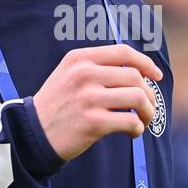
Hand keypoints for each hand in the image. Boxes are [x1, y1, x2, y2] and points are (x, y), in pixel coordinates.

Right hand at [32, 44, 162, 161]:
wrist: (32, 134)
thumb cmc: (57, 105)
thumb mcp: (68, 74)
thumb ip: (97, 66)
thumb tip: (138, 69)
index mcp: (79, 59)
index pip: (123, 52)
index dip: (145, 63)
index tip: (156, 76)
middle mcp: (84, 75)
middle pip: (135, 77)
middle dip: (149, 93)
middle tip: (148, 107)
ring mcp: (89, 98)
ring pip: (138, 98)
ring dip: (148, 111)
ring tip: (143, 121)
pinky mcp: (93, 123)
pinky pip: (130, 121)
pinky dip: (137, 128)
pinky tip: (132, 133)